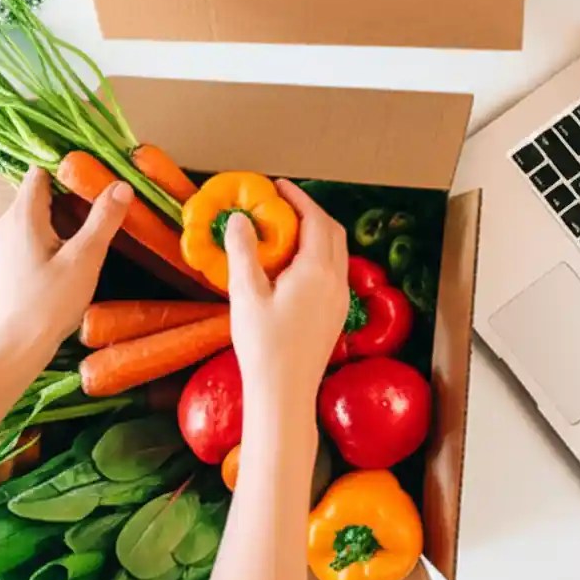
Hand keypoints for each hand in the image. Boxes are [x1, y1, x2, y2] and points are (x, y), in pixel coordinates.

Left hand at [0, 167, 131, 355]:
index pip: (41, 171)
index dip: (69, 169)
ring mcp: (7, 242)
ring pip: (40, 214)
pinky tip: (78, 252)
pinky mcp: (11, 261)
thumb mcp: (84, 259)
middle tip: (107, 203)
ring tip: (99, 228)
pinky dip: (58, 234)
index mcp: (23, 214)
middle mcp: (9, 222)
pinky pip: (36, 233)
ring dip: (68, 216)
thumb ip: (103, 220)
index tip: (99, 178)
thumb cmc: (48, 302)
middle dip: (74, 194)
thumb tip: (121, 185)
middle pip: (42, 191)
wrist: (14, 346)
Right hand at [224, 180, 348, 428]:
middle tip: (283, 204)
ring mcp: (340, 299)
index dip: (298, 198)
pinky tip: (294, 265)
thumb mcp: (246, 294)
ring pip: (337, 252)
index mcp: (317, 270)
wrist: (284, 392)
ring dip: (317, 233)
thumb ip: (243, 251)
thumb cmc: (263, 346)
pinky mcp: (336, 315)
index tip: (278, 187)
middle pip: (332, 232)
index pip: (315, 220)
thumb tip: (238, 218)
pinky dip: (319, 255)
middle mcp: (336, 281)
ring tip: (286, 231)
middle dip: (310, 212)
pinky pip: (334, 272)